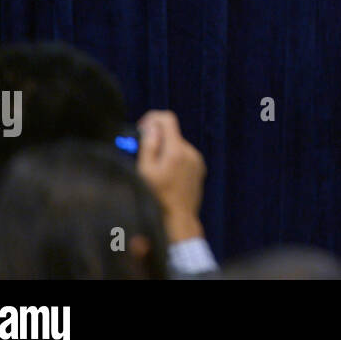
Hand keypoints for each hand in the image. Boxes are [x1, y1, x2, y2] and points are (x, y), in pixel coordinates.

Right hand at [136, 110, 206, 242]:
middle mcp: (190, 152)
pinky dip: (173, 160)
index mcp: (176, 150)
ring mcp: (197, 161)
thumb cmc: (157, 198)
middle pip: (171, 133)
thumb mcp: (145, 171)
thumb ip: (148, 146)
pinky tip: (165, 177)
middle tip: (141, 154)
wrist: (178, 220)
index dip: (152, 119)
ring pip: (177, 145)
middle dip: (156, 139)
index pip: (167, 119)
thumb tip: (151, 126)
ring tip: (154, 170)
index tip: (141, 130)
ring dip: (164, 151)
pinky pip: (184, 157)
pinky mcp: (199, 169)